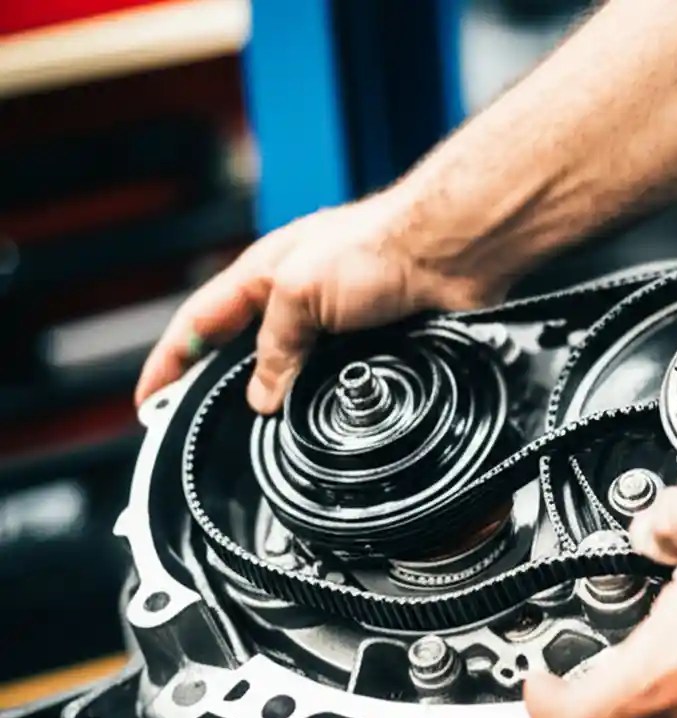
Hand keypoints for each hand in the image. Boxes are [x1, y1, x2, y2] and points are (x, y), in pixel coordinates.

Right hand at [134, 192, 505, 413]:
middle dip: (223, 387)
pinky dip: (330, 402)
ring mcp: (339, 321)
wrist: (453, 252)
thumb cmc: (379, 245)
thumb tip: (263, 396)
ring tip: (264, 438)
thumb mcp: (302, 293)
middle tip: (201, 430)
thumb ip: (277, 345)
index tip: (149, 400)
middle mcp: (299, 298)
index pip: (201, 322)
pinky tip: (326, 424)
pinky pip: (342, 381)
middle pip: (246, 351)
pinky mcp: (378, 341)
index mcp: (265, 275)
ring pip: (296, 372)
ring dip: (282, 401)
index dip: (171, 361)